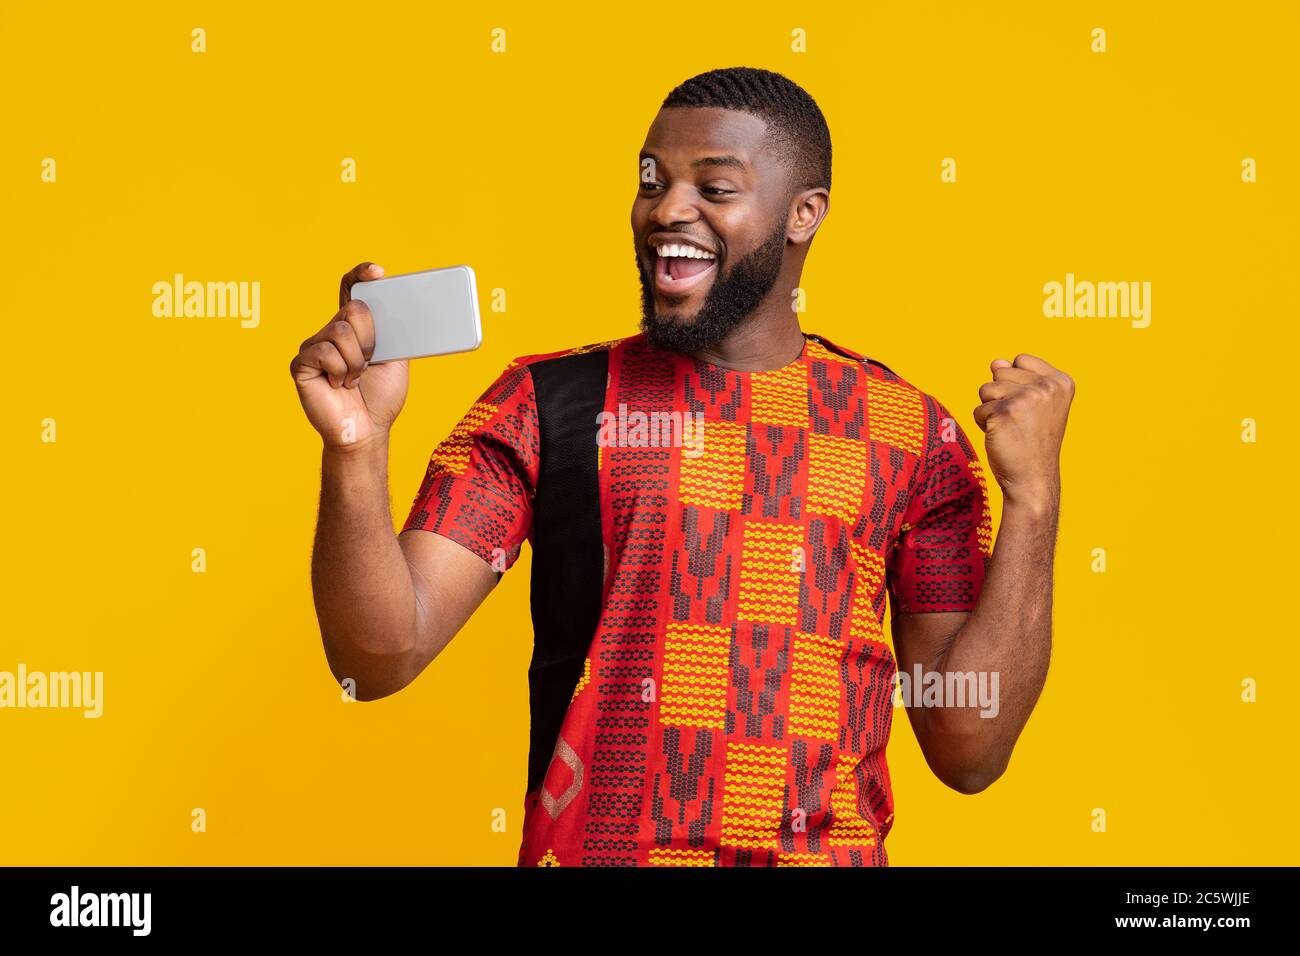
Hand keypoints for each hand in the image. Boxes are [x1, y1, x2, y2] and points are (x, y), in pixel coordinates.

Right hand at [289, 262, 409, 450]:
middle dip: (371, 339)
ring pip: (341, 331)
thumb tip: (403, 307)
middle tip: (370, 363)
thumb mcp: (397, 359)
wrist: (367, 430)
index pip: (352, 290)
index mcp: (355, 328)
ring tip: (353, 380)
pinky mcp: (301, 363)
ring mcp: (314, 346)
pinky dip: (340, 371)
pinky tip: (337, 385)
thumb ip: (393, 332)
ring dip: (357, 361)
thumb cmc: (380, 397)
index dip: (361, 275)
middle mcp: (331, 332)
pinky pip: (325, 351)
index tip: (377, 273)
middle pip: (355, 309)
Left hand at [973, 353, 1074, 511]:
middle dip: (1001, 396)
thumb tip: (996, 362)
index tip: (1029, 409)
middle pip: (1000, 372)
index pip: (1020, 359)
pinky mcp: (1006, 411)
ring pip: (986, 389)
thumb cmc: (1032, 442)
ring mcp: (1027, 397)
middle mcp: (1048, 386)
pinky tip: (1001, 437)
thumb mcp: (1034, 405)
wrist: (1033, 478)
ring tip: (1010, 429)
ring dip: (990, 410)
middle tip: (1019, 422)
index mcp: (1061, 382)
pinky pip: (978, 409)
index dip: (1015, 383)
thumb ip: (1018, 379)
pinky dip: (983, 425)